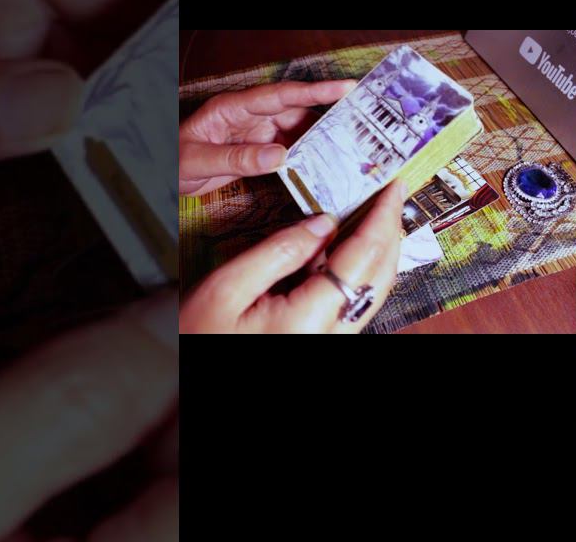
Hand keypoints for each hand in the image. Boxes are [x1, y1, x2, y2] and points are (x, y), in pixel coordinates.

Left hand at [179, 79, 355, 195]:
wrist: (158, 179)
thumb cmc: (171, 162)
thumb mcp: (198, 160)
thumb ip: (238, 159)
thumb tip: (280, 157)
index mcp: (233, 108)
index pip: (281, 95)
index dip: (315, 91)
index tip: (345, 87)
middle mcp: (248, 117)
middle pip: (295, 113)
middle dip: (326, 118)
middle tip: (360, 124)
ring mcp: (254, 133)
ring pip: (295, 132)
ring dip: (317, 141)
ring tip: (347, 148)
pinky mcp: (256, 151)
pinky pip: (287, 151)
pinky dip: (304, 158)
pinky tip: (320, 167)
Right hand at [181, 180, 405, 332]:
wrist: (184, 386)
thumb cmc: (200, 341)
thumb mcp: (227, 289)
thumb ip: (278, 252)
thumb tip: (324, 222)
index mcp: (310, 320)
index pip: (362, 258)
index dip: (381, 219)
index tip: (391, 189)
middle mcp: (332, 337)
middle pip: (379, 277)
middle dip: (390, 232)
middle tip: (391, 195)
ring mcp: (332, 343)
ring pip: (372, 293)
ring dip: (380, 252)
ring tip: (378, 215)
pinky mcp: (325, 343)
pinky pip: (354, 303)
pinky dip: (361, 271)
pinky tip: (350, 249)